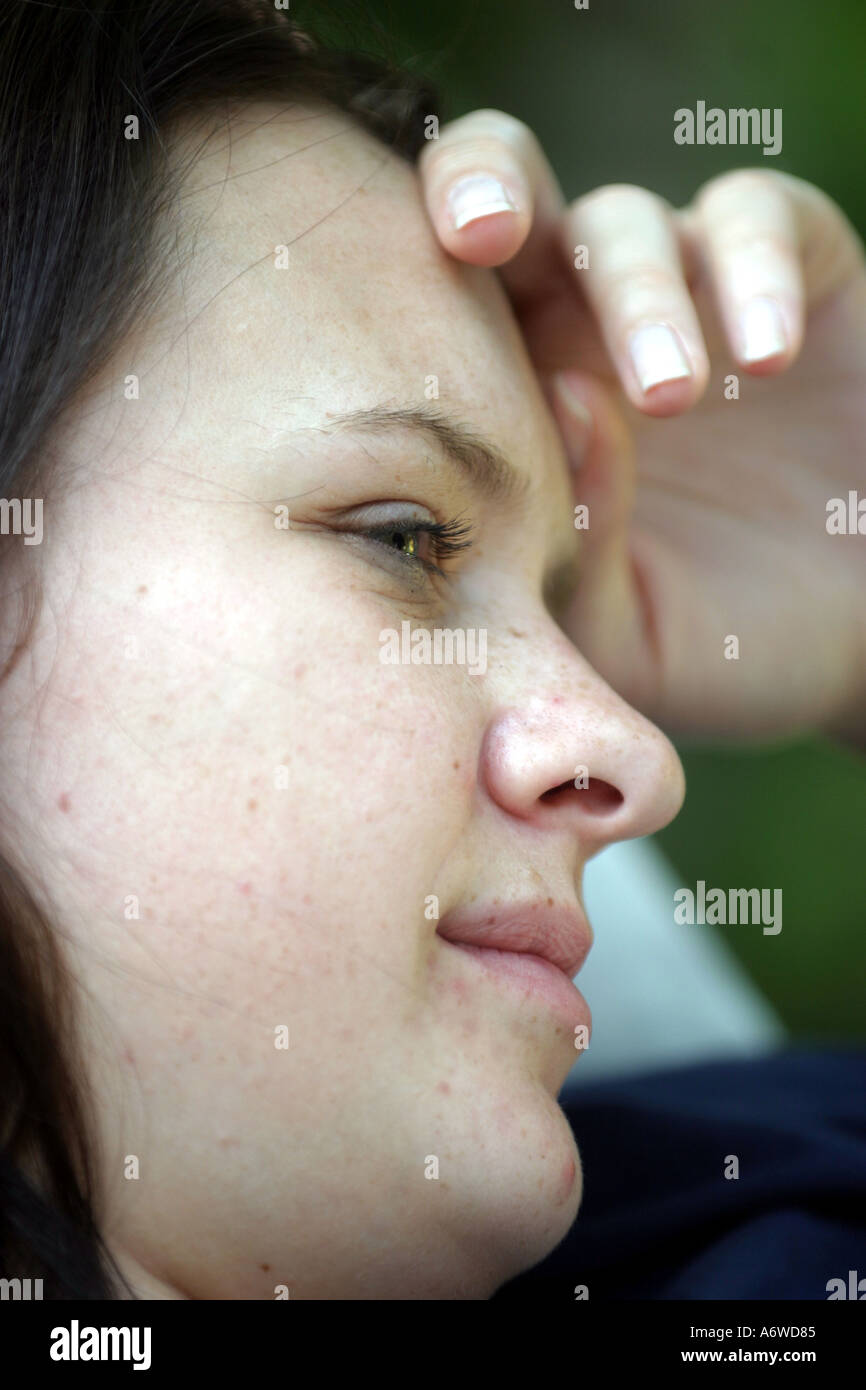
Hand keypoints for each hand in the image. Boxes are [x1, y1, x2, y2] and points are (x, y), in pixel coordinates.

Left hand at [418, 111, 865, 742]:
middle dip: (485, 184)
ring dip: (637, 298)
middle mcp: (582, 322)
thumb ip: (572, 550)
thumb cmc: (710, 635)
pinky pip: (757, 219)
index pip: (433, 300)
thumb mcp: (619, 632)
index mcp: (512, 395)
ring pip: (626, 223)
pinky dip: (755, 269)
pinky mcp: (795, 268)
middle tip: (483, 234)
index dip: (400, 268)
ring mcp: (686, 287)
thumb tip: (564, 406)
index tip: (403, 315)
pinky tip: (767, 355)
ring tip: (673, 398)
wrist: (847, 637)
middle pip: (507, 189)